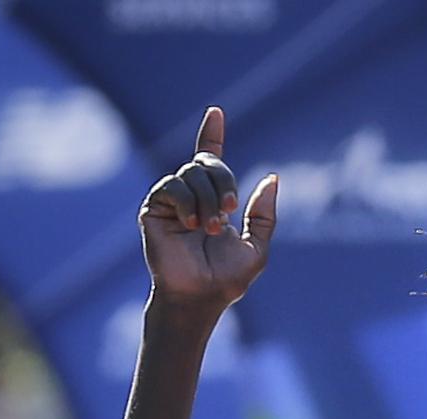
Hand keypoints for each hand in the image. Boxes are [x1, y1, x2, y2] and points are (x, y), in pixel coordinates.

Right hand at [139, 106, 278, 313]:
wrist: (200, 297)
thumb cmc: (227, 280)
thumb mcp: (257, 247)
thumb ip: (264, 215)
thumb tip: (272, 178)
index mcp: (213, 202)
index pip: (210, 161)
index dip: (212, 135)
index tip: (216, 112)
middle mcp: (191, 198)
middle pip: (207, 163)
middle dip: (224, 181)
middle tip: (230, 210)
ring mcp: (171, 202)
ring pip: (191, 173)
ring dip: (208, 199)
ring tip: (211, 228)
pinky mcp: (153, 209)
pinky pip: (172, 184)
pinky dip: (187, 201)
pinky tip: (191, 225)